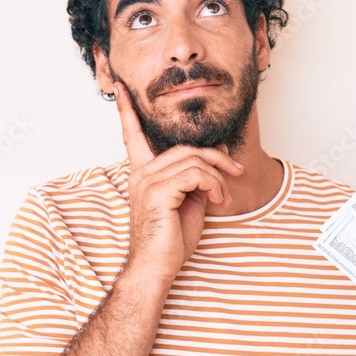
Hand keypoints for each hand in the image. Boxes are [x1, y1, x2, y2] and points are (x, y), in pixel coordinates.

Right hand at [113, 81, 243, 283]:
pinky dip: (214, 184)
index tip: (120, 87)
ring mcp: (147, 181)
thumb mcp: (188, 203)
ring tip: (226, 195)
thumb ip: (195, 179)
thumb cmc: (170, 241)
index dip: (126, 111)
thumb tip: (214, 160)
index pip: (131, 135)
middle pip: (185, 148)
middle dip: (215, 158)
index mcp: (143, 174)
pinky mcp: (158, 192)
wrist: (157, 268)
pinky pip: (194, 174)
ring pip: (192, 159)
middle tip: (235, 172)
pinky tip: (219, 200)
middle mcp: (141, 173)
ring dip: (218, 176)